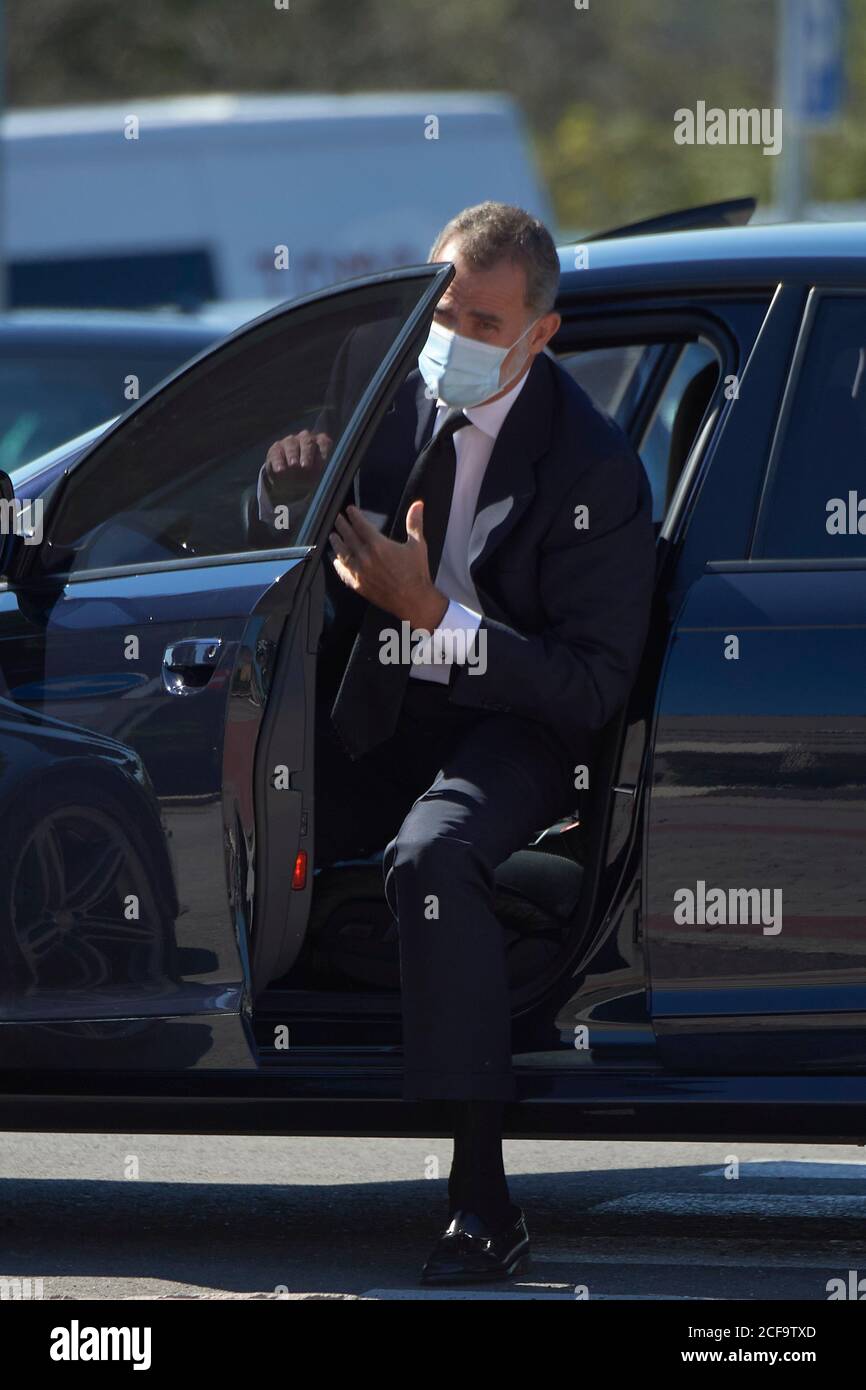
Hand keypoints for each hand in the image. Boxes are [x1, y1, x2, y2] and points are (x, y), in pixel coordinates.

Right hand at [264, 430, 332, 500]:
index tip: (322, 465)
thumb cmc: (309, 476)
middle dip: (307, 454)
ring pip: (292, 444)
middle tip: (306, 466)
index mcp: (320, 443)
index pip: (324, 443)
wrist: (289, 482)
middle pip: (308, 442)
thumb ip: (323, 471)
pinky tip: (280, 470)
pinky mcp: (276, 449)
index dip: (323, 452)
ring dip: (293, 455)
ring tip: (294, 465)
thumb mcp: (318, 475)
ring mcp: (290, 442)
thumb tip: (328, 473)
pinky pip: (277, 453)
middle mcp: (305, 438)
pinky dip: (279, 462)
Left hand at [329, 500, 447, 629]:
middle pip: (348, 537)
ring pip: (342, 554)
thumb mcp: (418, 545)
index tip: (350, 510)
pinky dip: (338, 565)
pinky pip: (343, 572)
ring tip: (333, 536)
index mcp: (378, 545)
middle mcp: (365, 557)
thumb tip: (418, 504)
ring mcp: (359, 572)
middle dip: (342, 526)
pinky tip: (336, 561)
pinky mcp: (358, 585)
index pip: (360, 525)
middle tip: (338, 519)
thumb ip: (414, 522)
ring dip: (336, 543)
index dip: (354, 516)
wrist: (413, 600)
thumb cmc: (417, 573)